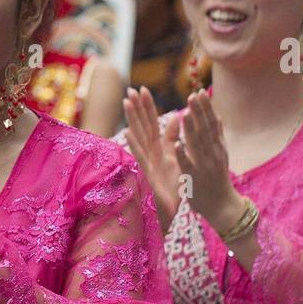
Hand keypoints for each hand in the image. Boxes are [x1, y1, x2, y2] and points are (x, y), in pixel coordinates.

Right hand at [123, 86, 181, 229]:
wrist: (167, 214)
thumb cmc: (170, 189)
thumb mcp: (175, 158)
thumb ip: (172, 139)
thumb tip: (175, 117)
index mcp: (156, 150)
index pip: (151, 124)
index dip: (147, 107)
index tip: (143, 89)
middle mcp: (148, 155)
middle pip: (142, 127)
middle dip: (137, 108)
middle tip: (131, 89)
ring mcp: (144, 164)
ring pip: (138, 138)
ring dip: (132, 121)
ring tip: (127, 102)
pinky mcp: (145, 175)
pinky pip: (139, 158)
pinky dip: (133, 146)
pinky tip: (127, 133)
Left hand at [174, 90, 245, 235]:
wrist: (223, 206)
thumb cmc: (218, 179)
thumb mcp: (220, 155)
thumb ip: (216, 135)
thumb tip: (216, 115)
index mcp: (217, 147)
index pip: (211, 124)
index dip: (205, 108)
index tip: (199, 92)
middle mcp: (212, 154)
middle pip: (205, 130)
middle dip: (199, 112)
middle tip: (193, 94)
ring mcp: (204, 165)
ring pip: (197, 144)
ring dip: (192, 127)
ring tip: (186, 111)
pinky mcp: (194, 178)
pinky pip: (188, 164)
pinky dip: (184, 154)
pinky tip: (178, 143)